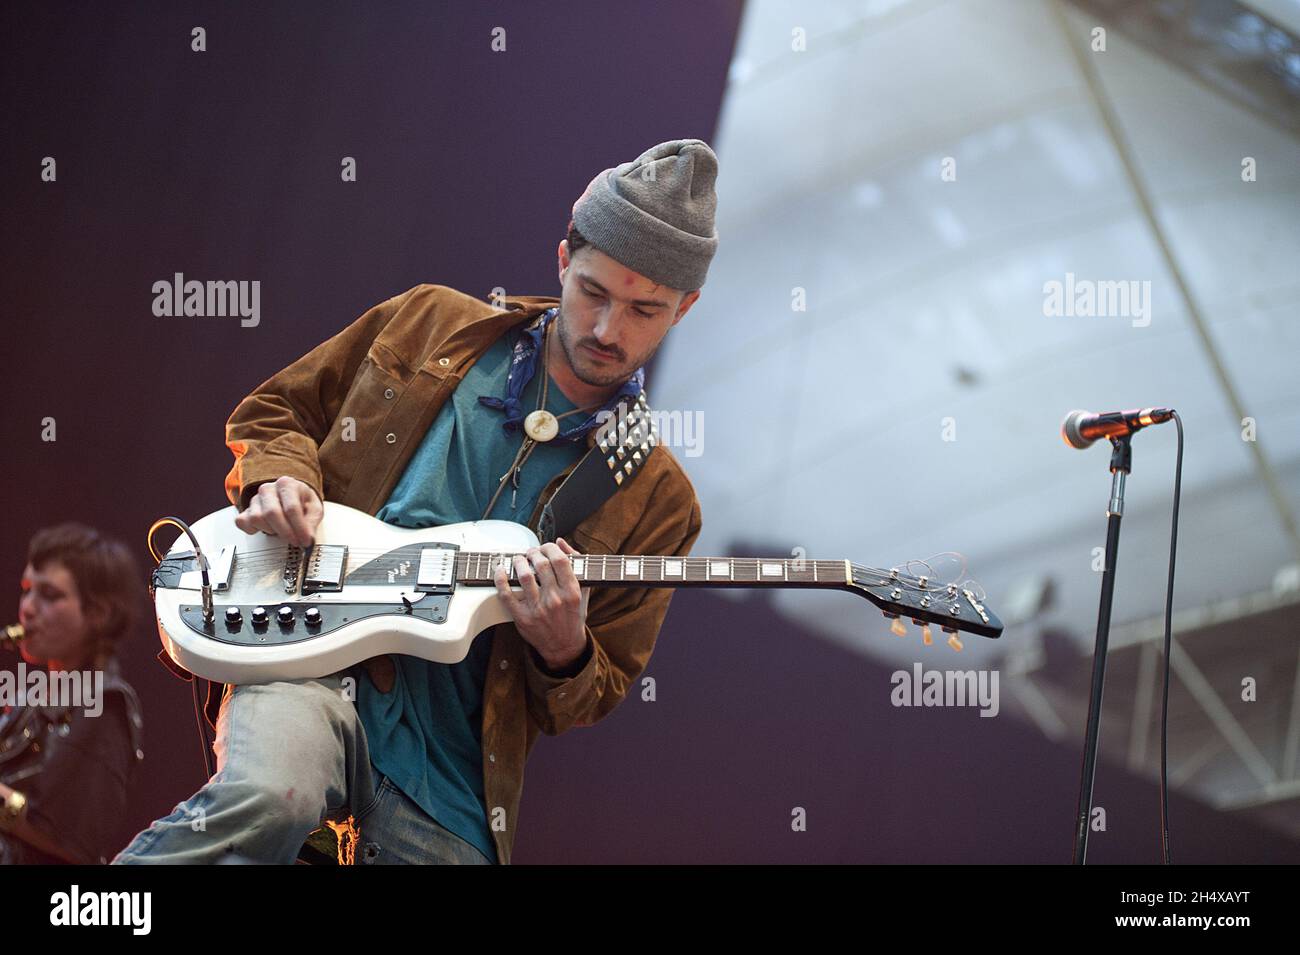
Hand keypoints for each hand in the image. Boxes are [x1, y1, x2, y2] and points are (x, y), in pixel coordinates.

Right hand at [234, 476, 322, 547]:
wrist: (290, 496)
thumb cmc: (302, 501)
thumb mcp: (314, 509)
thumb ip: (312, 523)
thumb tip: (308, 540)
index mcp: (287, 484)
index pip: (291, 508)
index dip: (299, 528)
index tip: (306, 541)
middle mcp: (268, 489)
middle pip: (272, 513)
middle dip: (285, 532)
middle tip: (295, 541)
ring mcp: (254, 499)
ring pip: (257, 519)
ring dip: (272, 530)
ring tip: (282, 530)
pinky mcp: (245, 511)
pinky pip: (243, 523)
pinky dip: (254, 531)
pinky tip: (267, 529)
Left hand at [493, 538, 589, 670]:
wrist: (564, 646)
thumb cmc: (573, 616)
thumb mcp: (582, 590)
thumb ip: (575, 563)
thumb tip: (561, 542)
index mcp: (572, 592)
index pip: (560, 560)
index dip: (550, 547)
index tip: (546, 547)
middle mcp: (556, 599)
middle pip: (541, 564)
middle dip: (533, 553)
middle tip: (531, 553)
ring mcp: (538, 609)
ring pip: (524, 576)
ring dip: (518, 561)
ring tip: (518, 559)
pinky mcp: (522, 618)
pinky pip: (506, 594)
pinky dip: (500, 579)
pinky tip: (500, 570)